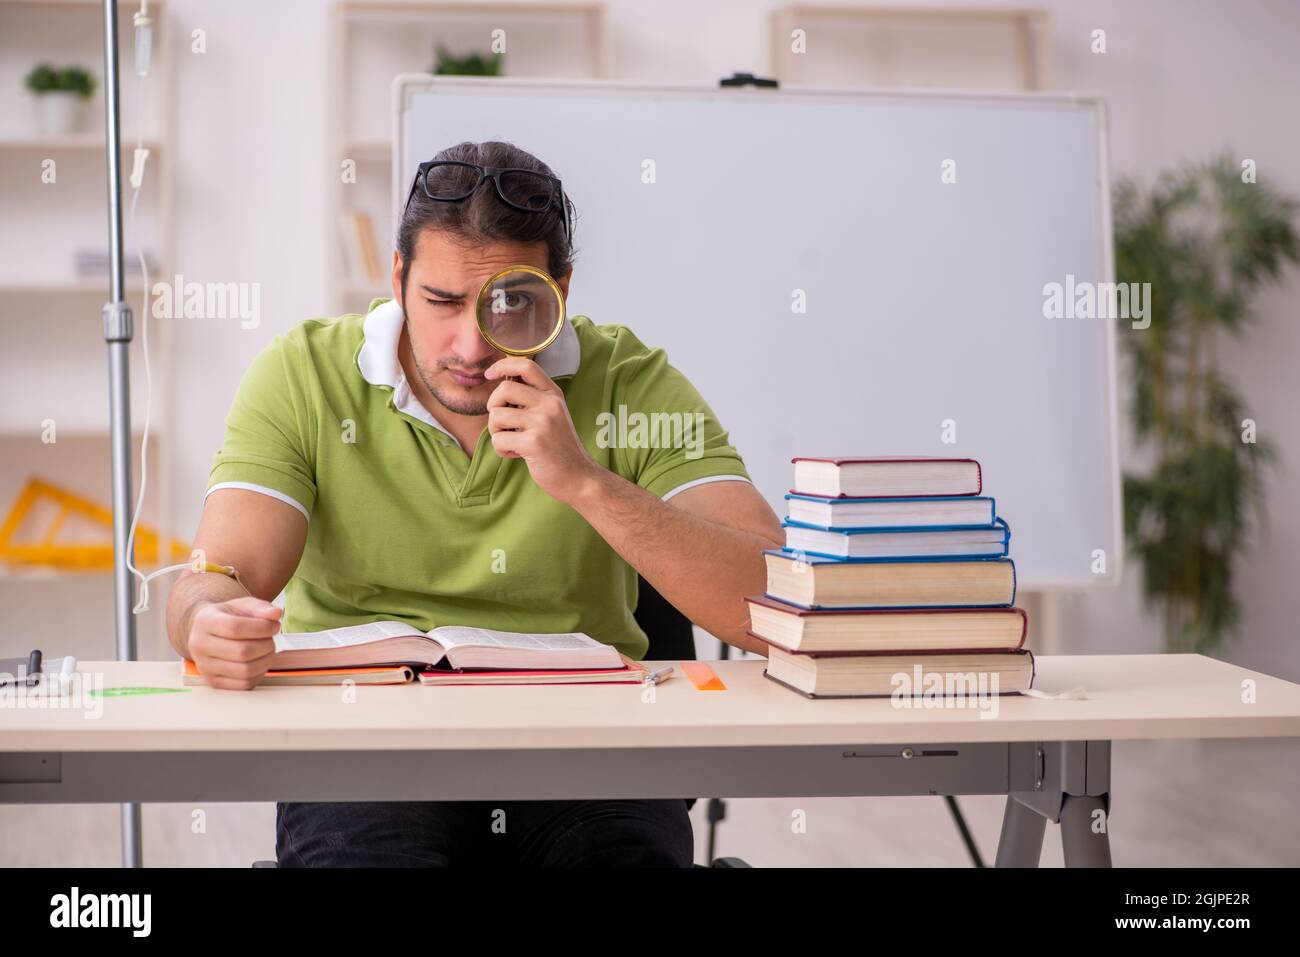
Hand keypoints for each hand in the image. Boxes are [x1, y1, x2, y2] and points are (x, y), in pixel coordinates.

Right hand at [186, 596, 282, 690]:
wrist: (209, 632)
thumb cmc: (229, 617)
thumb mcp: (243, 605)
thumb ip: (261, 608)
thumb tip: (276, 614)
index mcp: (204, 621)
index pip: (235, 628)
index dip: (261, 628)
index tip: (275, 626)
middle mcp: (199, 645)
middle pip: (242, 652)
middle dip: (266, 645)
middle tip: (271, 639)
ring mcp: (204, 666)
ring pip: (245, 670)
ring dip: (265, 660)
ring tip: (267, 649)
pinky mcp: (213, 682)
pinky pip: (244, 684)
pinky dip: (259, 674)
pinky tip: (260, 661)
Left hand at [484, 356, 600, 503]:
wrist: (579, 476)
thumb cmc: (559, 447)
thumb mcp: (553, 415)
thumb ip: (533, 400)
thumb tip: (502, 386)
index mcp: (553, 395)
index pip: (526, 365)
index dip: (502, 365)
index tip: (490, 374)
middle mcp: (549, 404)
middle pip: (504, 389)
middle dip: (493, 406)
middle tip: (502, 422)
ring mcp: (542, 423)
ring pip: (496, 416)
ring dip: (496, 431)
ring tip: (512, 441)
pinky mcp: (534, 443)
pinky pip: (498, 439)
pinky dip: (501, 449)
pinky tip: (516, 454)